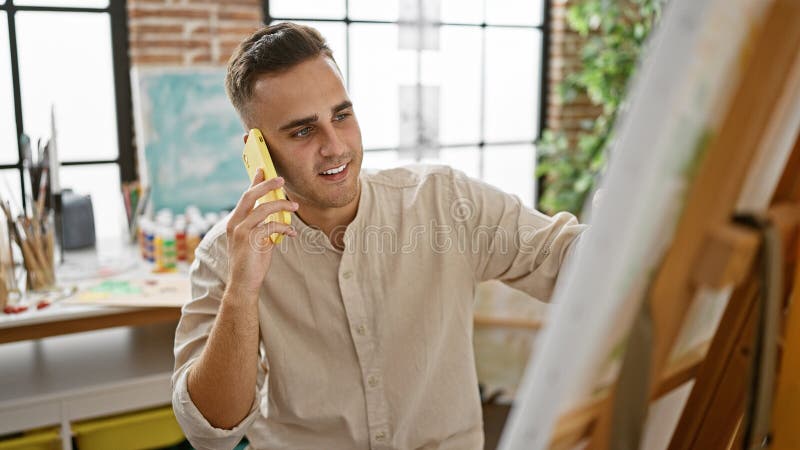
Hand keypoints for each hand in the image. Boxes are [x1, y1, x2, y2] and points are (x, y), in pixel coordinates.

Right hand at [226, 169, 297, 296]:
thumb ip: (263, 226)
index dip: (254, 182)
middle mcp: (234, 223)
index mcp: (235, 221)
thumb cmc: (251, 262)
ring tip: (294, 206)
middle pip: (249, 196)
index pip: (245, 197)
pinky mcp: (249, 240)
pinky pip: (270, 226)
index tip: (262, 169)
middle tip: (281, 179)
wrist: (243, 283)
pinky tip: (291, 232)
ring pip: (262, 208)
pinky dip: (283, 227)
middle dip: (266, 185)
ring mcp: (240, 231)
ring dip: (280, 205)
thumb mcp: (257, 240)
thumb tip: (279, 215)